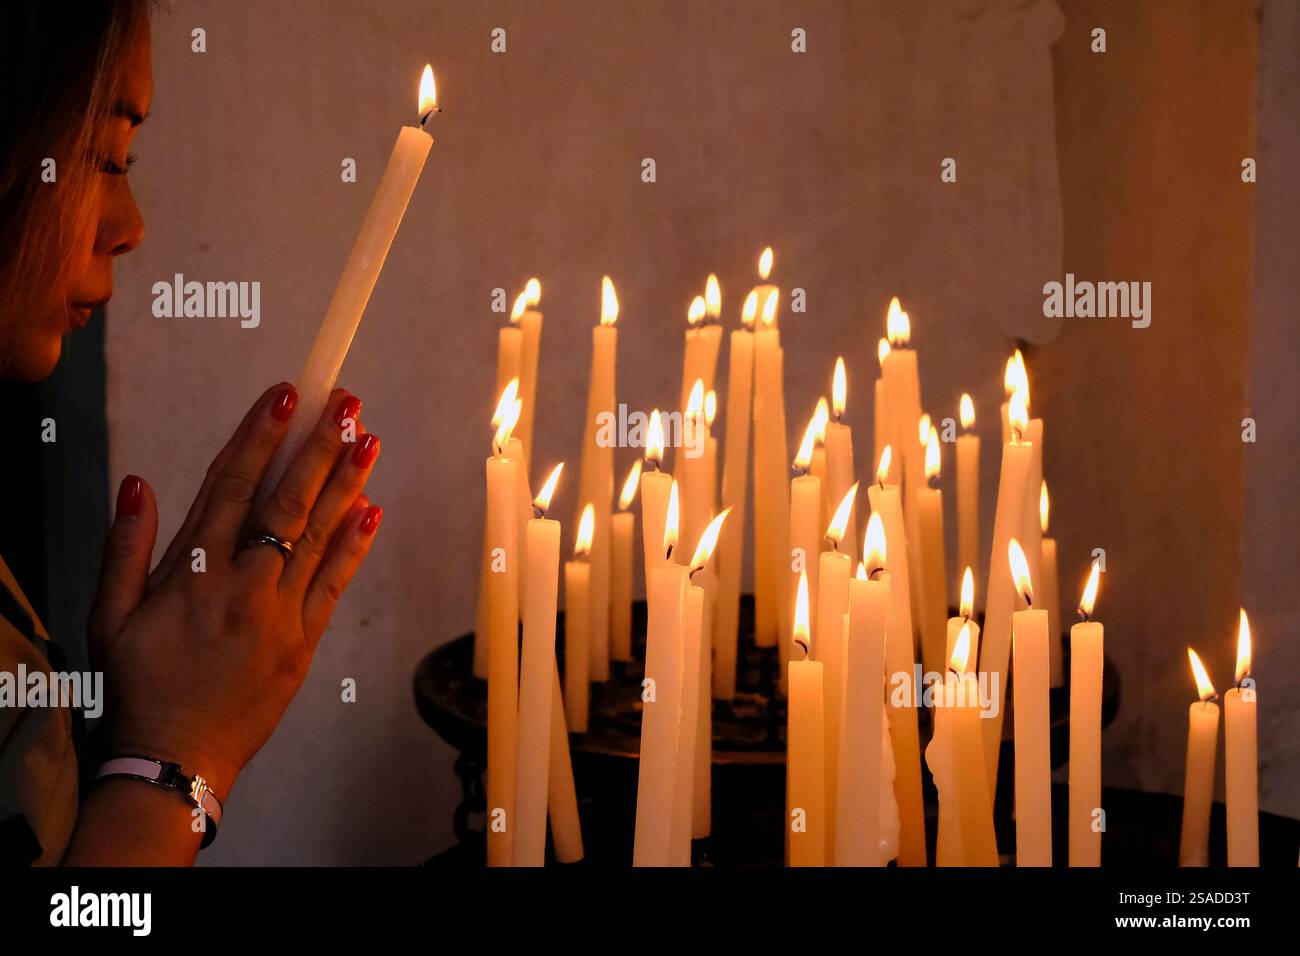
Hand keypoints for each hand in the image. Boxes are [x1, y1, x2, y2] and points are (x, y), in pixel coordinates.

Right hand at [88, 383, 383, 799]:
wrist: (176, 759)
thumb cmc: (138, 686)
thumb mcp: (108, 617)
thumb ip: (124, 546)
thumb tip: (139, 481)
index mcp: (192, 572)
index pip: (231, 487)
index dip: (261, 437)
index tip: (285, 396)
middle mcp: (242, 586)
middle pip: (286, 502)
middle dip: (318, 447)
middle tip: (347, 403)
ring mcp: (278, 614)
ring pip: (317, 536)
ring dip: (346, 485)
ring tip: (370, 441)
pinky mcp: (303, 642)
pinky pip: (333, 585)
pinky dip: (354, 547)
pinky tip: (373, 510)